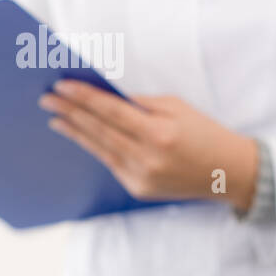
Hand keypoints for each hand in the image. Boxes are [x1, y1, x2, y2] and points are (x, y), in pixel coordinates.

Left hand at [37, 80, 259, 211]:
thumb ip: (141, 104)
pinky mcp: (138, 189)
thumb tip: (106, 96)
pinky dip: (94, 147)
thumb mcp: (177, 107)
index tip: (62, 86)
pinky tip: (79, 135)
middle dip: (71, 112)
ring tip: (55, 117)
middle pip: (100, 130)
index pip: (111, 111)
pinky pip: (111, 163)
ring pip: (100, 149)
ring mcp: (141, 177)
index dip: (84, 98)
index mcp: (158, 132)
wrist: (228, 173)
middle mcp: (147, 157)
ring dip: (75, 131)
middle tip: (48, 98)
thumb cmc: (204, 132)